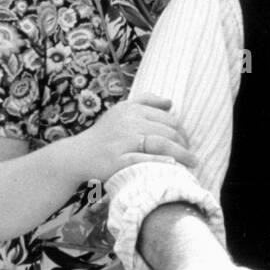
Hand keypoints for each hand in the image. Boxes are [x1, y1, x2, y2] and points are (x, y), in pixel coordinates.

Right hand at [66, 93, 197, 181]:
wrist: (77, 155)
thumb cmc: (105, 134)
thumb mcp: (122, 111)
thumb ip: (146, 102)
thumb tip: (170, 102)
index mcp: (131, 109)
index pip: (169, 119)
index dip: (183, 132)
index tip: (188, 143)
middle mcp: (127, 123)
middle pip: (168, 132)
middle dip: (185, 144)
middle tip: (192, 156)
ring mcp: (122, 142)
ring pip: (160, 144)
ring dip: (181, 154)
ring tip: (192, 163)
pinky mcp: (116, 160)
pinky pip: (144, 160)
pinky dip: (161, 163)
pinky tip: (174, 167)